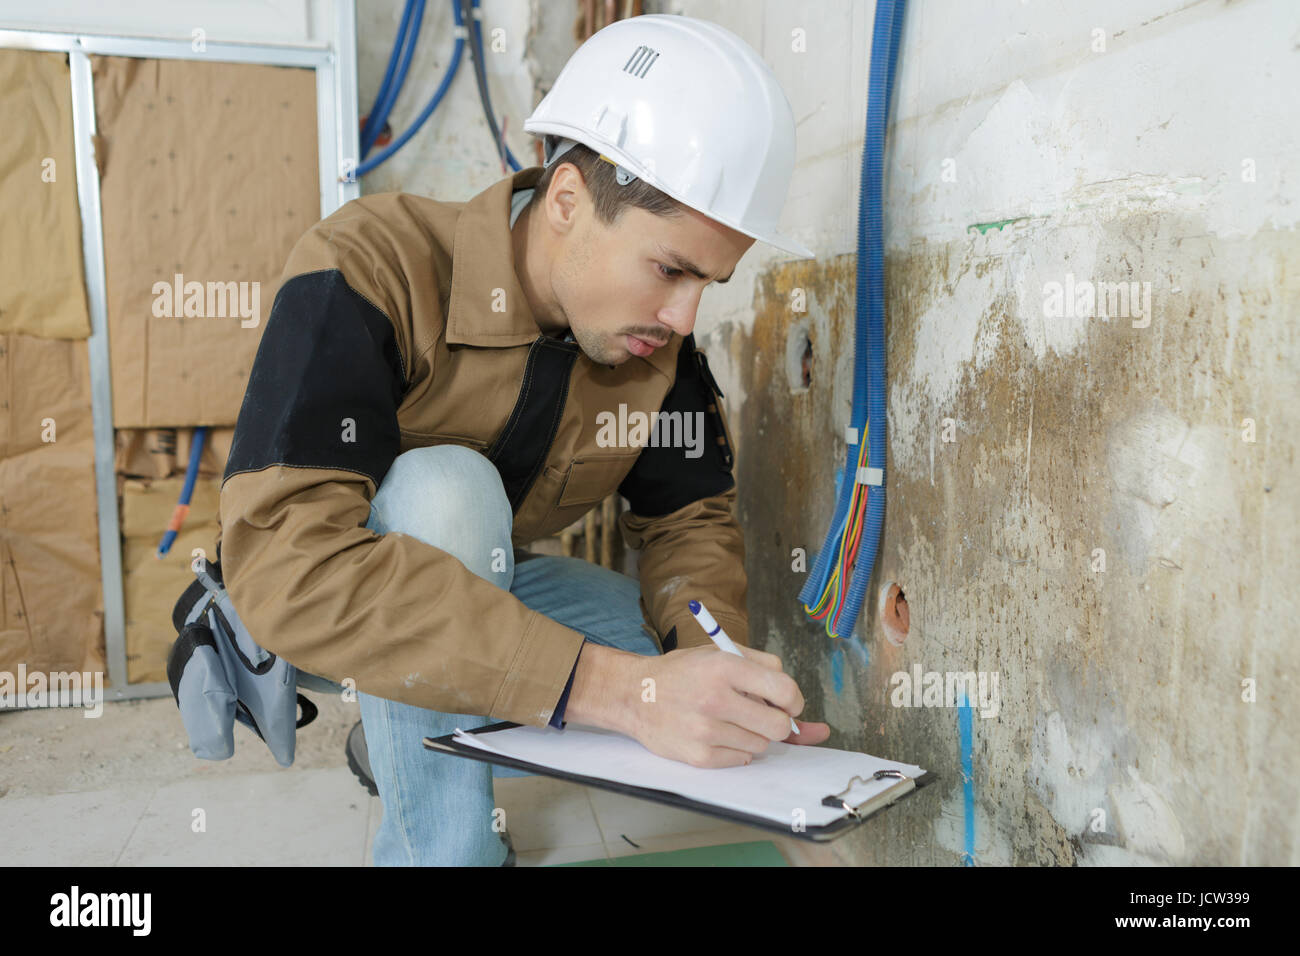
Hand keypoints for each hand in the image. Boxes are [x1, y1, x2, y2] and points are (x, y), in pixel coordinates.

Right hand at [625, 643, 830, 767]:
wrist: (635, 694)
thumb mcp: (721, 652)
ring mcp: (705, 730)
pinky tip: (716, 733)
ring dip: (753, 734)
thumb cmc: (684, 672)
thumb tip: (805, 711)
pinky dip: (736, 749)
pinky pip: (742, 759)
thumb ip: (766, 670)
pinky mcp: (698, 756)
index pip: (785, 691)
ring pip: (762, 744)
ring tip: (728, 719)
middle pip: (779, 727)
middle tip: (762, 715)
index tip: (789, 704)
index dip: (794, 701)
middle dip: (779, 723)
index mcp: (724, 667)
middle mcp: (715, 698)